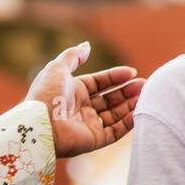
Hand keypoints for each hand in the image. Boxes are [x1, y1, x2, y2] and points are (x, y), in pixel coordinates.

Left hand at [26, 41, 144, 157]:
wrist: (39, 125)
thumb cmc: (45, 95)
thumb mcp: (57, 68)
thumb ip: (74, 56)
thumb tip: (87, 45)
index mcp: (73, 91)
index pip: (99, 83)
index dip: (115, 77)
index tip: (132, 72)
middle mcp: (81, 108)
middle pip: (110, 99)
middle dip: (127, 91)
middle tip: (144, 84)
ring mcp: (88, 125)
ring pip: (115, 114)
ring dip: (130, 105)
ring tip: (145, 96)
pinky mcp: (94, 140)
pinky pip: (115, 131)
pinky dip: (128, 123)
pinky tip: (139, 112)